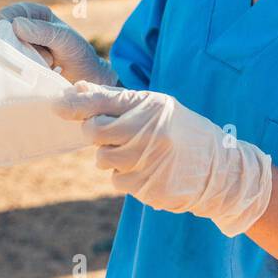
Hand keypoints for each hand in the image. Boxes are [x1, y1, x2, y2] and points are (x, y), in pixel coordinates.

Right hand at [0, 2, 118, 86]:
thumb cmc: (78, 53)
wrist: (86, 77)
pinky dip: (27, 72)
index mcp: (33, 14)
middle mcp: (24, 29)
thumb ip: (44, 31)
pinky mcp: (21, 65)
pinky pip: (12, 68)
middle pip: (4, 37)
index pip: (7, 14)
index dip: (7, 27)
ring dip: (28, 62)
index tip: (19, 41)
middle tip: (47, 57)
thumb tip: (16, 25)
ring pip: (8, 54)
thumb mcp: (65, 39)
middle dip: (23, 49)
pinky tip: (45, 72)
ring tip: (50, 64)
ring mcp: (21, 48)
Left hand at [54, 81, 272, 237]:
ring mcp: (148, 162)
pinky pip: (117, 181)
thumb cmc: (181, 131)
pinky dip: (125, 176)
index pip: (103, 101)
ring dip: (111, 157)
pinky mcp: (147, 188)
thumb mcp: (156, 107)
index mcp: (151, 107)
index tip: (58, 104)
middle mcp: (148, 132)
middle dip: (95, 132)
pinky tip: (147, 170)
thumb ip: (116, 100)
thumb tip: (75, 90)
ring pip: (102, 159)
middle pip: (94, 132)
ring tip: (138, 152)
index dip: (75, 103)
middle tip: (111, 133)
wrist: (220, 170)